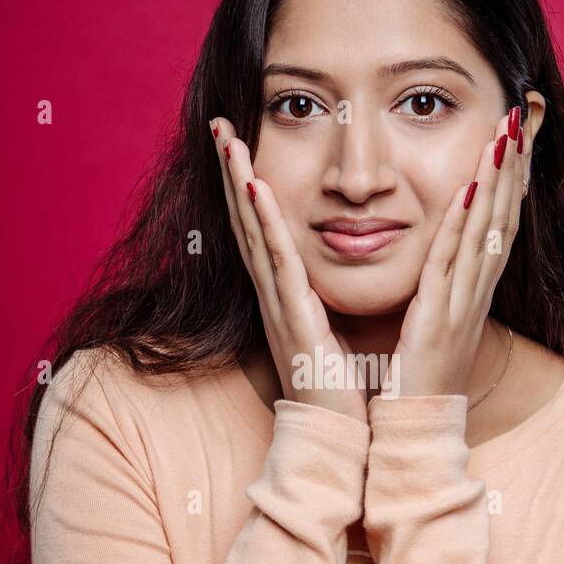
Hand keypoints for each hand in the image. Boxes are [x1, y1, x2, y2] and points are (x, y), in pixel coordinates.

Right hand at [210, 118, 368, 423]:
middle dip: (231, 170)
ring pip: (255, 233)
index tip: (239, 140)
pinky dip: (265, 225)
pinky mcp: (294, 321)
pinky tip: (256, 189)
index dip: (247, 183)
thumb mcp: (334, 329)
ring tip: (228, 139)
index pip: (262, 228)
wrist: (342, 440)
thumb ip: (327, 299)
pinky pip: (278, 264)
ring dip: (239, 184)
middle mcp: (276, 295)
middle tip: (219, 123)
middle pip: (247, 221)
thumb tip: (342, 268)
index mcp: (287, 295)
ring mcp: (280, 307)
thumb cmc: (345, 389)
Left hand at [388, 106, 529, 399]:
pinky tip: (469, 190)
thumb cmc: (416, 378)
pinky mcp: (439, 318)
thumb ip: (437, 288)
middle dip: (513, 163)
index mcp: (470, 290)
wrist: (413, 431)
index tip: (514, 132)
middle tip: (522, 114)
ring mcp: (462, 304)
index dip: (509, 176)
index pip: (497, 221)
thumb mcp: (431, 321)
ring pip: (485, 231)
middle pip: (503, 215)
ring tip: (505, 135)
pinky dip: (462, 226)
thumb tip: (437, 261)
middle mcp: (474, 292)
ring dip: (497, 181)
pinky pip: (452, 263)